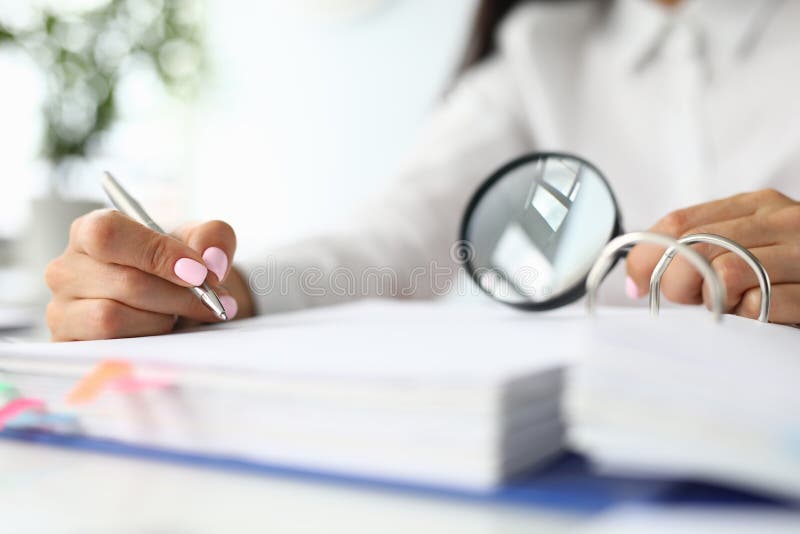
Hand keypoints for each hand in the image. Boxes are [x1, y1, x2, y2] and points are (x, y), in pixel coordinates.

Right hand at [46, 209, 253, 340]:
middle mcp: (67, 268)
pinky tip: (160, 333)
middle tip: (211, 301)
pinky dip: (145, 340)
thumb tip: (212, 260)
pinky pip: (108, 347)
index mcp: (92, 231)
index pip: (109, 234)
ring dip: (161, 319)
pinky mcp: (68, 344)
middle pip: (124, 282)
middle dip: (178, 295)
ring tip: (178, 314)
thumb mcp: (199, 242)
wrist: (175, 305)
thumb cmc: (177, 267)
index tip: (198, 271)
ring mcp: (62, 309)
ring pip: (113, 318)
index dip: (157, 253)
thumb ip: (214, 236)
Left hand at [626, 189, 799, 323]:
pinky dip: (749, 316)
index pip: (679, 222)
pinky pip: (762, 303)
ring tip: (730, 305)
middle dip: (674, 281)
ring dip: (713, 299)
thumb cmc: (793, 274)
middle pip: (695, 245)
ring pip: (725, 272)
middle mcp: (783, 220)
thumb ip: (701, 250)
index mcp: (758, 205)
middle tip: (685, 301)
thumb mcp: (750, 248)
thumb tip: (635, 279)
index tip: (636, 285)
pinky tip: (760, 315)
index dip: (646, 256)